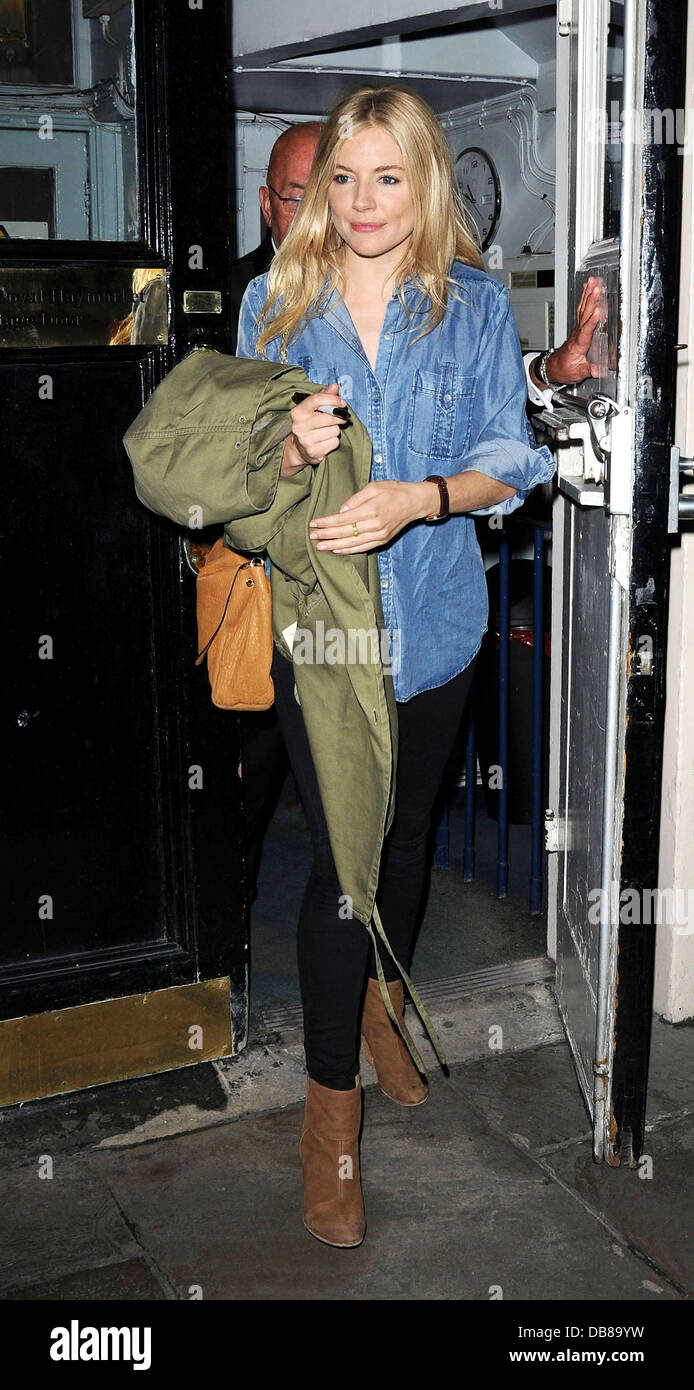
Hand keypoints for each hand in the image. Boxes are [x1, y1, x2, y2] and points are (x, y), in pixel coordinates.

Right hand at [280, 381, 346, 477]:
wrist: (298, 449)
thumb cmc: (308, 424)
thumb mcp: (312, 409)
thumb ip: (323, 396)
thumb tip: (335, 386)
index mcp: (297, 412)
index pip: (317, 399)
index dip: (333, 399)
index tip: (342, 403)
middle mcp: (299, 427)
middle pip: (328, 417)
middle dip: (339, 417)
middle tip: (340, 417)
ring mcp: (306, 441)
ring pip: (334, 430)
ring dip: (336, 430)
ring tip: (329, 430)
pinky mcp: (314, 452)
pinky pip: (334, 442)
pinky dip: (334, 440)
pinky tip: (327, 440)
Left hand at [309, 478, 432, 553]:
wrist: (415, 502)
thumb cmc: (394, 490)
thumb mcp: (374, 486)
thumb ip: (356, 498)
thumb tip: (341, 510)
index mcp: (371, 510)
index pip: (342, 519)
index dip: (326, 522)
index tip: (313, 523)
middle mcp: (375, 525)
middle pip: (344, 533)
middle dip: (326, 535)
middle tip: (311, 535)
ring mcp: (379, 535)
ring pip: (352, 544)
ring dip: (334, 546)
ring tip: (320, 546)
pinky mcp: (382, 540)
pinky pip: (362, 548)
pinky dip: (348, 551)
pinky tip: (337, 550)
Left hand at [543, 276, 602, 385]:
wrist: (553, 367)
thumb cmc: (565, 368)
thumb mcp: (577, 373)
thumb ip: (588, 370)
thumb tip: (598, 370)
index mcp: (578, 344)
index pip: (586, 330)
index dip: (592, 321)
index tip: (598, 311)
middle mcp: (577, 333)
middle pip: (584, 314)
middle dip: (591, 300)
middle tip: (596, 288)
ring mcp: (577, 328)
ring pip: (582, 308)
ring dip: (587, 294)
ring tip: (592, 282)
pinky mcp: (578, 326)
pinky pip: (582, 309)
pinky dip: (585, 297)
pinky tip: (588, 288)